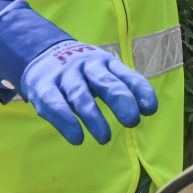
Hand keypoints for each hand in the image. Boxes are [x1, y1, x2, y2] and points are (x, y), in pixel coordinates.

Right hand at [21, 39, 158, 145]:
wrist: (42, 54)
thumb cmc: (82, 72)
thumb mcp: (103, 72)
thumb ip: (123, 88)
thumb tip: (147, 109)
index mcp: (105, 62)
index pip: (126, 75)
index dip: (139, 91)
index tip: (150, 109)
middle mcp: (86, 66)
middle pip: (105, 82)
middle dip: (120, 100)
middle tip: (132, 121)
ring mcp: (64, 76)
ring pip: (80, 95)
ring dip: (93, 117)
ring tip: (104, 137)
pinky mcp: (43, 87)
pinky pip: (55, 104)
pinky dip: (66, 122)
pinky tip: (77, 138)